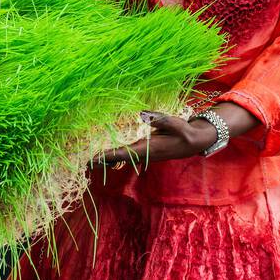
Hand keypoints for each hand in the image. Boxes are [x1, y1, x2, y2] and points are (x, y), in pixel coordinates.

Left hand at [91, 113, 217, 169]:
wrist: (193, 142)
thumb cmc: (184, 132)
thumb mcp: (174, 123)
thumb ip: (160, 119)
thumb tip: (143, 115)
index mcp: (148, 148)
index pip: (124, 153)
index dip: (109, 156)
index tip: (95, 159)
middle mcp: (143, 153)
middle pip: (119, 158)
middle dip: (103, 161)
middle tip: (85, 164)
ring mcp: (144, 152)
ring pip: (122, 157)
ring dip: (107, 159)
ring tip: (91, 162)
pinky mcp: (145, 150)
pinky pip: (127, 154)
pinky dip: (116, 156)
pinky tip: (107, 157)